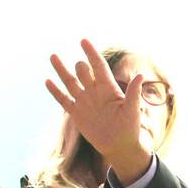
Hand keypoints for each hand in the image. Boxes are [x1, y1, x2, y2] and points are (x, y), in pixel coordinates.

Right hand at [46, 39, 153, 184]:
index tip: (83, 41)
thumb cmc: (130, 128)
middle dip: (80, 66)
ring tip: (53, 56)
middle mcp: (95, 92)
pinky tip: (48, 81)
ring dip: (62, 70)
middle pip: (83, 72)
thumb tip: (140, 76)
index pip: (98, 66)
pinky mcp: (77, 113)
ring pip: (70, 82)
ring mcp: (84, 101)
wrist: (120, 146)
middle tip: (80, 66)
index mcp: (108, 88)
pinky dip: (55, 91)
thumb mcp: (132, 110)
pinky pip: (64, 100)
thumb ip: (133, 93)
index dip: (91, 53)